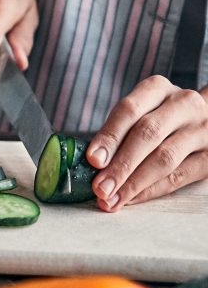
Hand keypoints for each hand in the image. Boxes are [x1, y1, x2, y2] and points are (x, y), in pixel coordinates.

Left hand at [87, 75, 207, 209]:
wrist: (204, 119)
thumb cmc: (159, 117)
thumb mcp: (141, 110)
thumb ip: (118, 131)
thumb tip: (91, 164)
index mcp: (157, 88)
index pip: (129, 110)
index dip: (109, 137)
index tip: (92, 160)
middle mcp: (183, 104)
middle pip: (147, 135)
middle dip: (120, 165)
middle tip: (100, 187)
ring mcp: (202, 129)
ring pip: (165, 158)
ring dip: (134, 182)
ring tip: (111, 199)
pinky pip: (180, 176)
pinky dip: (152, 189)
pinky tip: (132, 198)